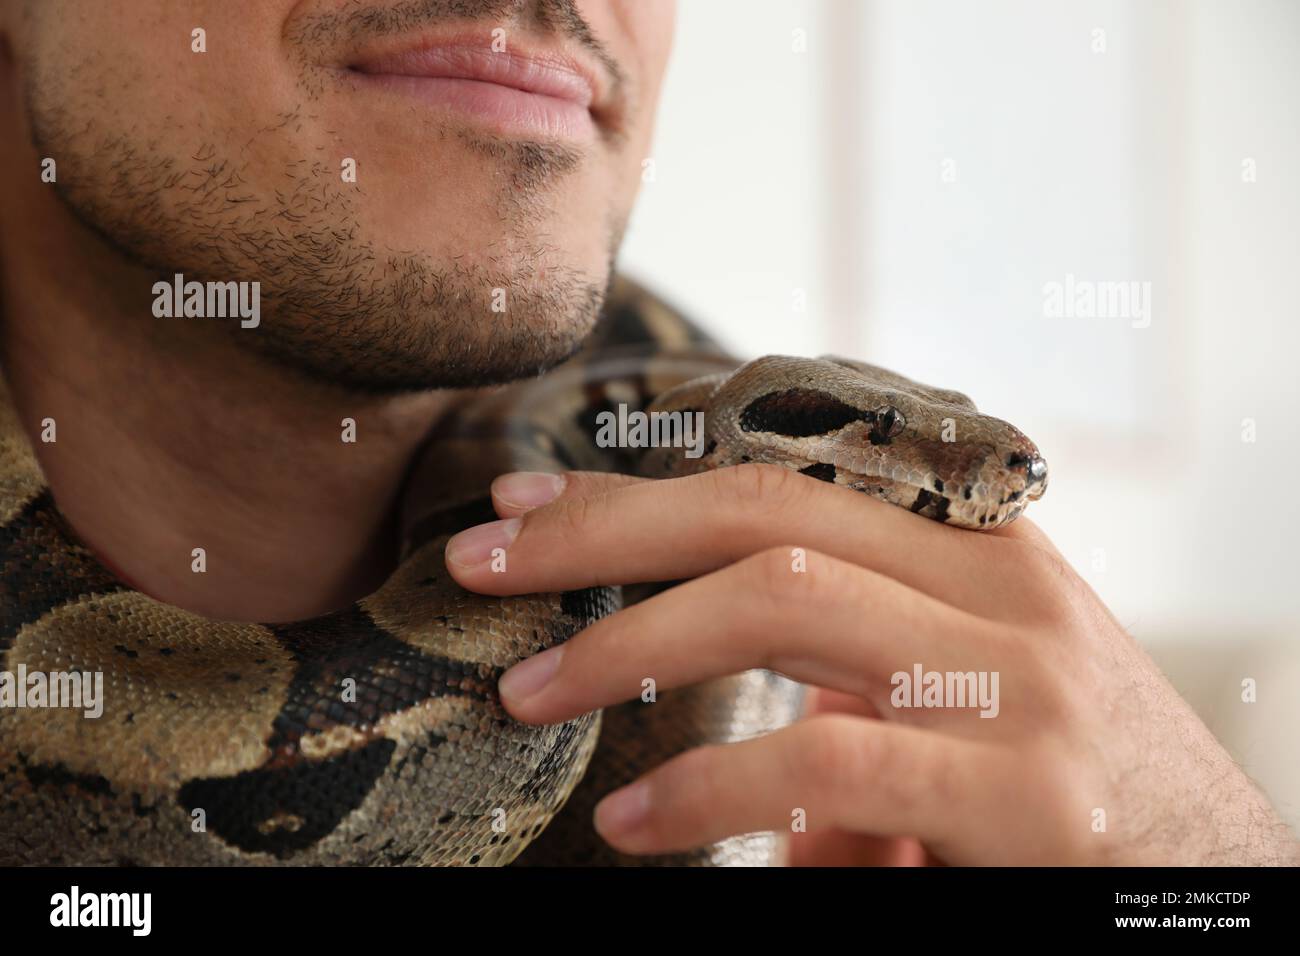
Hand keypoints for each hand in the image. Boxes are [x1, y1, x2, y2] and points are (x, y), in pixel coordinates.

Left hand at [445, 465, 1298, 864]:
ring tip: (529, 691)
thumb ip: (850, 665)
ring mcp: (1019, 679)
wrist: (1219, 881)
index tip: (525, 509)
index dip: (638, 489)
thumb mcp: (959, 687)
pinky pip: (830, 759)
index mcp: (973, 541)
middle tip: (483, 566)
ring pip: (784, 600)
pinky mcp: (1026, 791)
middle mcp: (997, 582)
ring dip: (631, 647)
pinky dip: (713, 786)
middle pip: (762, 514)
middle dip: (605, 536)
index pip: (776, 480)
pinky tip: (638, 822)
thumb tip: (696, 700)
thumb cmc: (1066, 779)